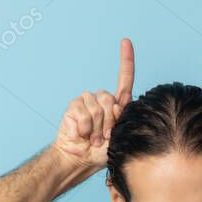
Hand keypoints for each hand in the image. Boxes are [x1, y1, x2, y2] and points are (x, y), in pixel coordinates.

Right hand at [53, 37, 134, 170]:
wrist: (81, 159)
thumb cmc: (102, 151)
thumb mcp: (118, 136)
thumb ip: (121, 118)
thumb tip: (115, 104)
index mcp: (116, 104)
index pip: (124, 80)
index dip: (126, 60)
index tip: (126, 41)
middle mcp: (102, 100)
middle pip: (110, 100)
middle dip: (109, 123)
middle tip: (103, 138)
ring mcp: (87, 101)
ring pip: (97, 106)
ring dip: (96, 127)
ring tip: (93, 138)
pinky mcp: (75, 105)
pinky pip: (84, 111)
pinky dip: (85, 127)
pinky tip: (82, 133)